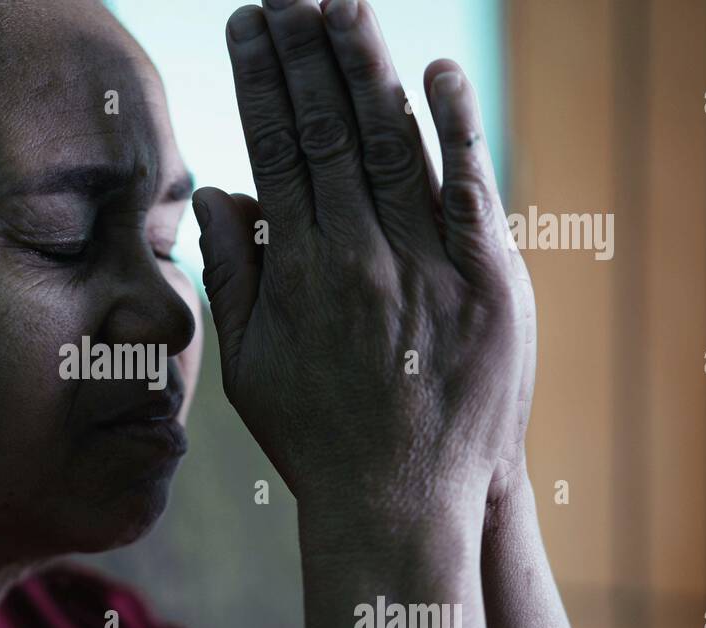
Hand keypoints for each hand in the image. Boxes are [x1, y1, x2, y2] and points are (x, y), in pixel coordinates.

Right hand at [194, 0, 536, 523]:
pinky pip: (470, 189)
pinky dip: (454, 128)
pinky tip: (436, 72)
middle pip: (329, 129)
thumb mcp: (249, 364)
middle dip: (306, 52)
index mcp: (297, 271)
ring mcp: (427, 265)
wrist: (402, 500)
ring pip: (392, 144)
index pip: (274, 148)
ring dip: (368, 68)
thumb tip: (217, 190)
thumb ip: (232, 274)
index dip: (258, 81)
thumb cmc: (316, 434)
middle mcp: (359, 255)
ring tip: (343, 6)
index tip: (246, 27)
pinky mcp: (488, 282)